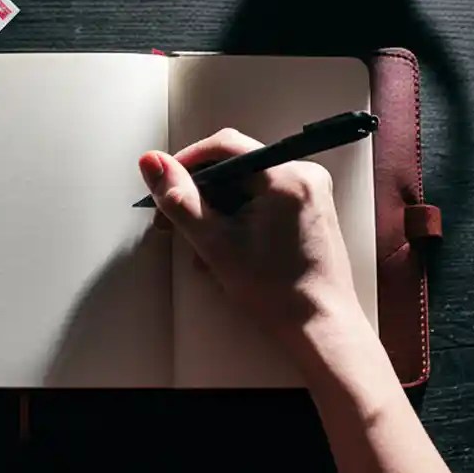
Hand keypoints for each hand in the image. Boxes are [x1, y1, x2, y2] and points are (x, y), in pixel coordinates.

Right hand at [138, 128, 360, 344]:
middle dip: (200, 195)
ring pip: (246, 186)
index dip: (187, 162)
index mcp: (286, 176)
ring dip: (217, 211)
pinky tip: (225, 247)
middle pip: (234, 167)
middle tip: (175, 222)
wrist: (320, 326)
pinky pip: (263, 199)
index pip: (224, 146)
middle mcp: (304, 175)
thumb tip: (153, 163)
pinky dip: (239, 217)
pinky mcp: (309, 209)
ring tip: (201, 246)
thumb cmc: (280, 292)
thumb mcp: (215, 243)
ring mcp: (310, 192)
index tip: (165, 183)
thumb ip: (179, 199)